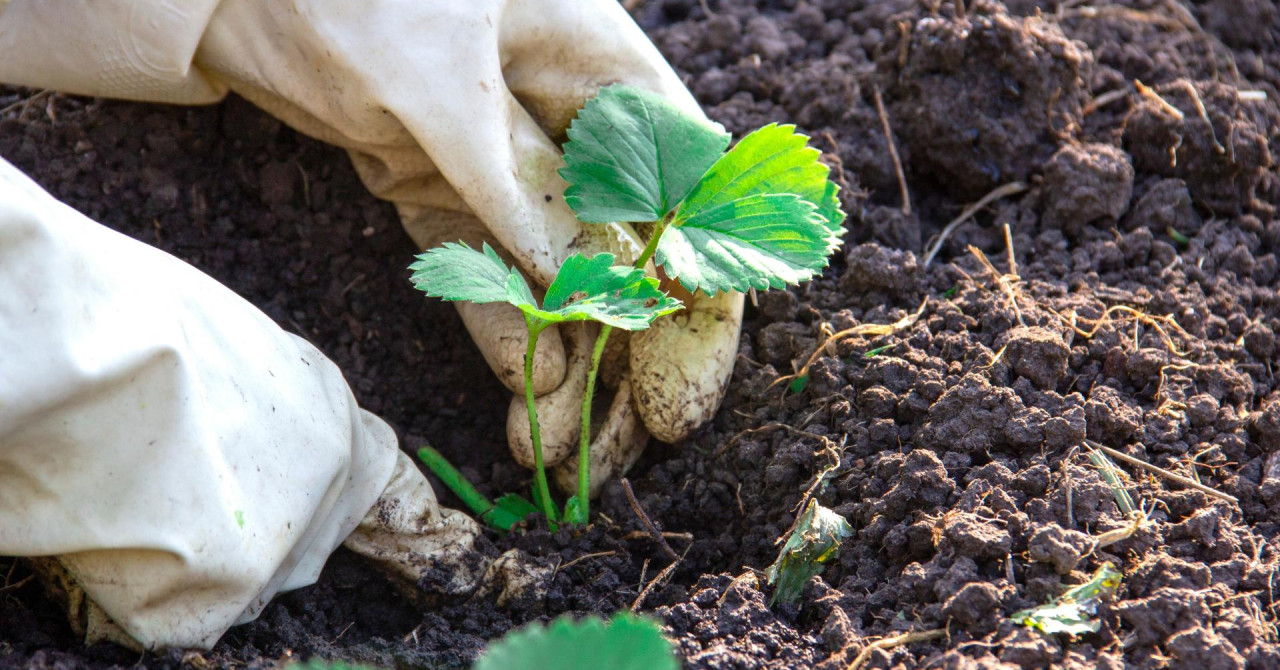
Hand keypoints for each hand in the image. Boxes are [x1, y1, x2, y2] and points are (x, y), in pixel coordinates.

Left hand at [188, 0, 744, 489]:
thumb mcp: (444, 90)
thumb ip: (523, 189)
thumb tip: (599, 287)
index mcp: (609, 80)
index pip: (691, 209)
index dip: (695, 312)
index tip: (670, 403)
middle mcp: (577, 132)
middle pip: (634, 264)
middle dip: (625, 365)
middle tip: (606, 455)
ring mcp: (510, 172)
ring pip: (563, 286)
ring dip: (564, 370)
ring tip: (545, 450)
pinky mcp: (447, 198)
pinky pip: (490, 280)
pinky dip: (505, 338)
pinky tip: (518, 401)